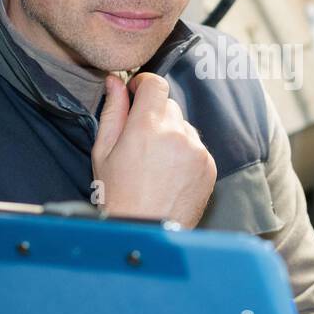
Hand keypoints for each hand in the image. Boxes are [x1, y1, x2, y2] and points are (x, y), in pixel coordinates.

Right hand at [91, 73, 215, 228]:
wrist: (144, 231)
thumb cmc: (117, 195)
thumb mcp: (104, 151)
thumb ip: (112, 111)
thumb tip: (114, 81)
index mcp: (147, 126)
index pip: (156, 84)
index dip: (144, 84)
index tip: (137, 93)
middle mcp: (177, 134)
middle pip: (169, 106)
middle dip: (154, 116)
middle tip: (140, 142)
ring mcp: (197, 151)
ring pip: (184, 127)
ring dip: (171, 136)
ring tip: (155, 165)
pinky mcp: (209, 166)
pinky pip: (196, 147)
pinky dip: (185, 154)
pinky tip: (169, 175)